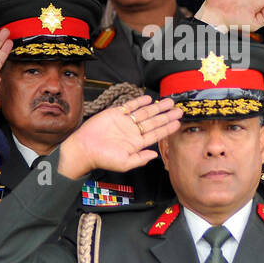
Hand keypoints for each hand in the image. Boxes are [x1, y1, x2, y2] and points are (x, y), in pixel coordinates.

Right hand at [57, 96, 183, 177]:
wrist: (84, 148)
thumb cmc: (103, 158)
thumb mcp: (125, 163)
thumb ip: (141, 158)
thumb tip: (155, 155)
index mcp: (136, 143)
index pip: (156, 134)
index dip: (167, 128)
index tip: (178, 122)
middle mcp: (133, 131)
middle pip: (154, 121)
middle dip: (167, 115)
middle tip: (179, 110)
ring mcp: (125, 122)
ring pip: (145, 112)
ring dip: (157, 107)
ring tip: (169, 102)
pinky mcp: (116, 113)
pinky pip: (130, 106)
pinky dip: (139, 102)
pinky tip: (149, 99)